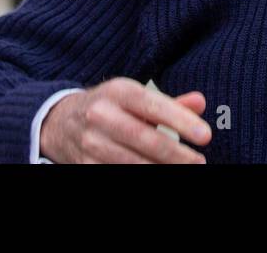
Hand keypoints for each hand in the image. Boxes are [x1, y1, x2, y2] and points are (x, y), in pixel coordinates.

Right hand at [40, 78, 210, 162]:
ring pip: (130, 162)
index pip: (153, 105)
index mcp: (118, 91)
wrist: (60, 122)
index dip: (181, 121)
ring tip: (184, 170)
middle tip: (199, 162)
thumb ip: (170, 104)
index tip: (205, 135)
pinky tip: (158, 174)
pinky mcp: (84, 164)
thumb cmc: (110, 107)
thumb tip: (200, 102)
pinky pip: (116, 173)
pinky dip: (140, 175)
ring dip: (160, 169)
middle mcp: (101, 115)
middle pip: (143, 137)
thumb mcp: (136, 97)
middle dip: (175, 153)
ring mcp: (90, 142)